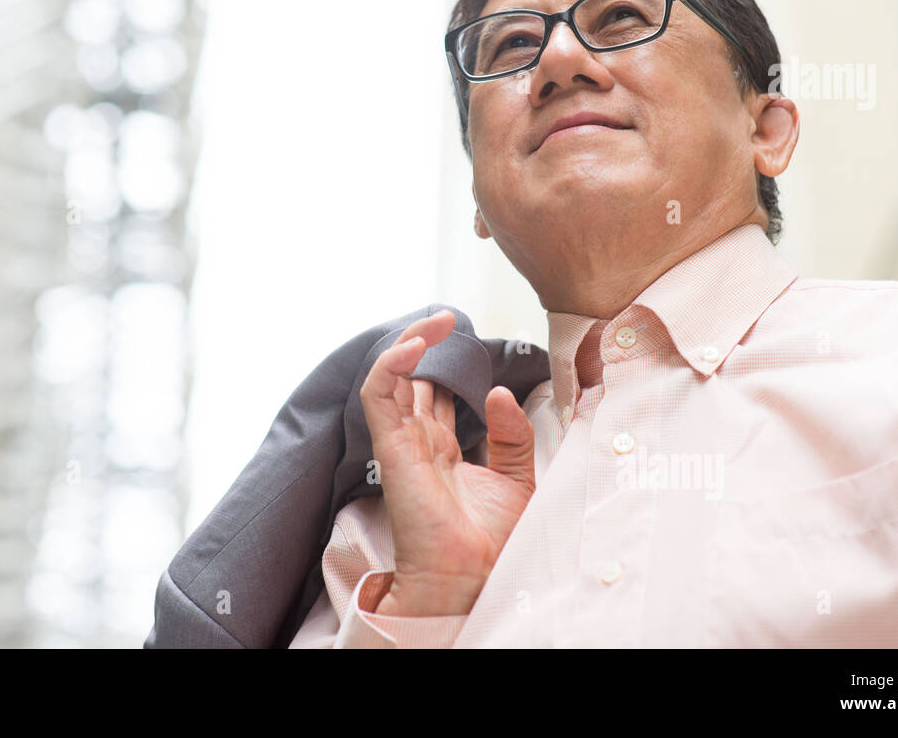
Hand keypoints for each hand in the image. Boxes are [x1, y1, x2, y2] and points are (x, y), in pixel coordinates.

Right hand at [358, 309, 535, 615]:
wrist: (474, 577)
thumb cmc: (492, 542)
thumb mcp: (517, 478)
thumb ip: (512, 434)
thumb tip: (499, 391)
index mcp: (443, 449)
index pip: (432, 393)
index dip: (442, 361)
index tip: (460, 334)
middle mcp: (418, 442)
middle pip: (410, 379)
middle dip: (426, 343)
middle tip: (449, 320)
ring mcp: (402, 443)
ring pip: (390, 378)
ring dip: (409, 343)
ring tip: (437, 322)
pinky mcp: (392, 447)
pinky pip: (379, 395)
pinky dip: (392, 364)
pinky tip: (417, 346)